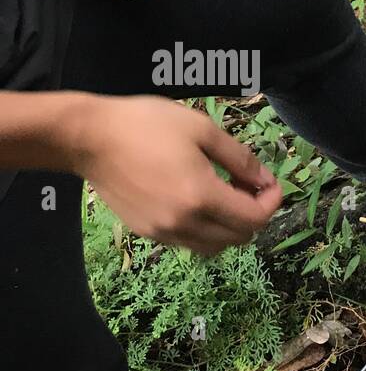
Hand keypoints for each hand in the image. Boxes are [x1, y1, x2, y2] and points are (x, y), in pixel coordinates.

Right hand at [70, 95, 281, 254]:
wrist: (87, 138)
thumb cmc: (146, 124)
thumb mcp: (202, 129)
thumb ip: (240, 158)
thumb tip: (265, 180)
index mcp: (200, 197)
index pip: (254, 219)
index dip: (272, 202)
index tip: (272, 183)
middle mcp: (184, 223)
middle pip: (239, 237)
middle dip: (254, 214)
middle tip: (250, 185)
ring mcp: (163, 232)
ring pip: (216, 246)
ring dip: (231, 227)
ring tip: (226, 195)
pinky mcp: (148, 232)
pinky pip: (190, 243)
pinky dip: (206, 230)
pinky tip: (199, 202)